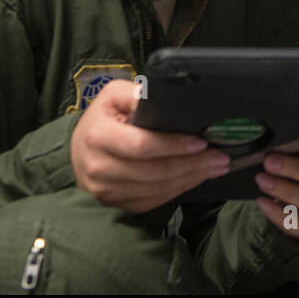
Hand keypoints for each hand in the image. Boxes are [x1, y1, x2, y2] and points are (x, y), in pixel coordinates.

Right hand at [70, 79, 225, 212]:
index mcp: (98, 135)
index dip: (174, 146)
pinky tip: (194, 179)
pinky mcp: (114, 204)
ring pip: (155, 190)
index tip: (200, 142)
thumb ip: (136, 94)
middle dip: (191, 165)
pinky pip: (151, 201)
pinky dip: (177, 191)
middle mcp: (98, 167)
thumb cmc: (102, 117)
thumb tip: (163, 98)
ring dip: (189, 179)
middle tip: (219, 157)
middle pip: (153, 172)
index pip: (142, 145)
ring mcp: (105, 190)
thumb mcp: (114, 95)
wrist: (79, 149)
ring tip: (215, 167)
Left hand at [254, 128, 298, 240]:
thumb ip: (296, 120)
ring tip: (262, 179)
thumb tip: (283, 89)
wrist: (286, 190)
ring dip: (288, 191)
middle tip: (269, 160)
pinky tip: (262, 203)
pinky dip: (281, 216)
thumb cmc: (292, 154)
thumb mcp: (296, 135)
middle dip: (298, 169)